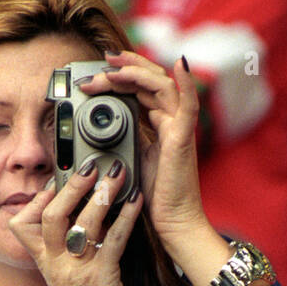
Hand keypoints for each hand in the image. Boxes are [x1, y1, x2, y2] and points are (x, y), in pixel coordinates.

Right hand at [7, 161, 142, 285]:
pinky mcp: (102, 278)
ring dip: (101, 194)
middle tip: (89, 166)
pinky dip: (126, 217)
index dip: (38, 199)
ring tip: (118, 174)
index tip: (55, 179)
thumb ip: (67, 247)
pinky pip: (114, 240)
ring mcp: (77, 271)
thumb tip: (81, 212)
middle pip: (51, 216)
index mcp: (44, 262)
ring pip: (82, 224)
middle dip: (71, 187)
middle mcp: (56, 264)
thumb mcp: (66, 276)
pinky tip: (136, 200)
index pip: (23, 223)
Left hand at [75, 51, 206, 250]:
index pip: (141, 88)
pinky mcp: (182, 139)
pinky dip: (187, 83)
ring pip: (161, 85)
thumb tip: (105, 127)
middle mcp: (171, 121)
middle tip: (100, 64)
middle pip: (149, 80)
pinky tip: (181, 65)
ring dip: (135, 73)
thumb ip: (127, 138)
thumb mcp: (133, 159)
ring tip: (112, 69)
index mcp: (159, 124)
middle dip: (123, 68)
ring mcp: (179, 127)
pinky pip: (188, 105)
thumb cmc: (155, 197)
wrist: (172, 221)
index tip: (97, 73)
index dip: (121, 75)